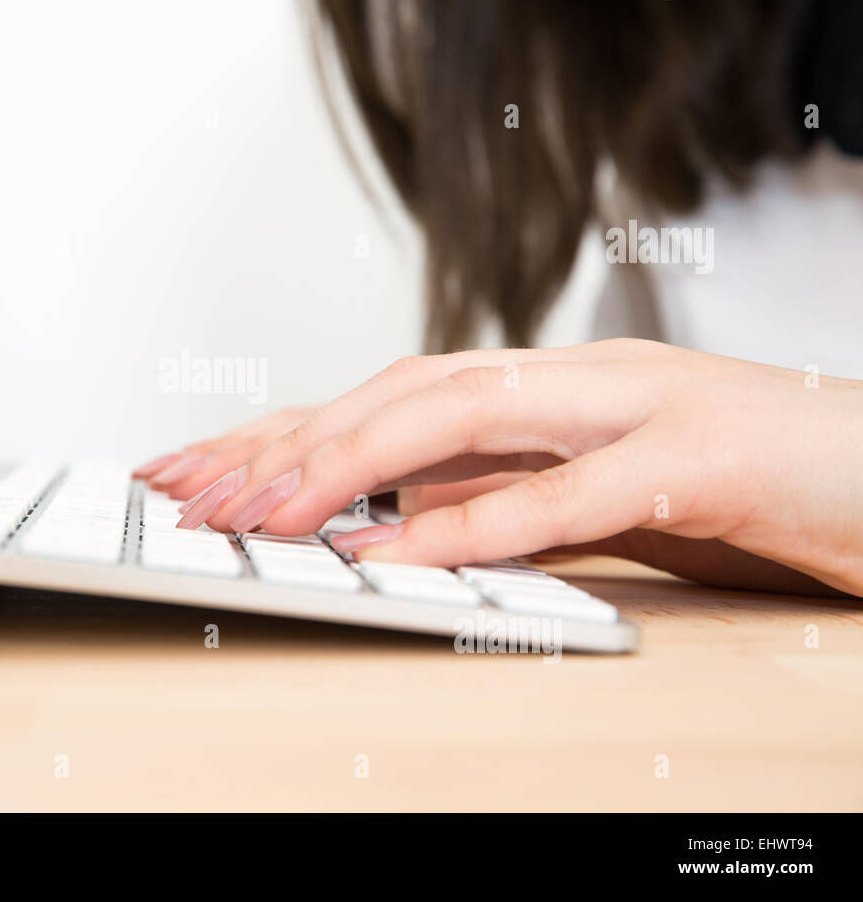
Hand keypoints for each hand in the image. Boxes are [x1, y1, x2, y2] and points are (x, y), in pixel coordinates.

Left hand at [164, 339, 862, 598]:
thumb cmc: (748, 486)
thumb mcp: (597, 498)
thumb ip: (503, 498)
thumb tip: (390, 529)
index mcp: (547, 392)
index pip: (385, 402)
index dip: (283, 434)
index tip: (196, 472)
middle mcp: (574, 382)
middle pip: (399, 394)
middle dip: (286, 443)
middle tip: (190, 492)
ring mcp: (638, 409)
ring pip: (467, 415)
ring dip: (351, 462)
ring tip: (263, 511)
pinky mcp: (702, 461)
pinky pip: (571, 496)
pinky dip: (476, 523)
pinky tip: (398, 555)